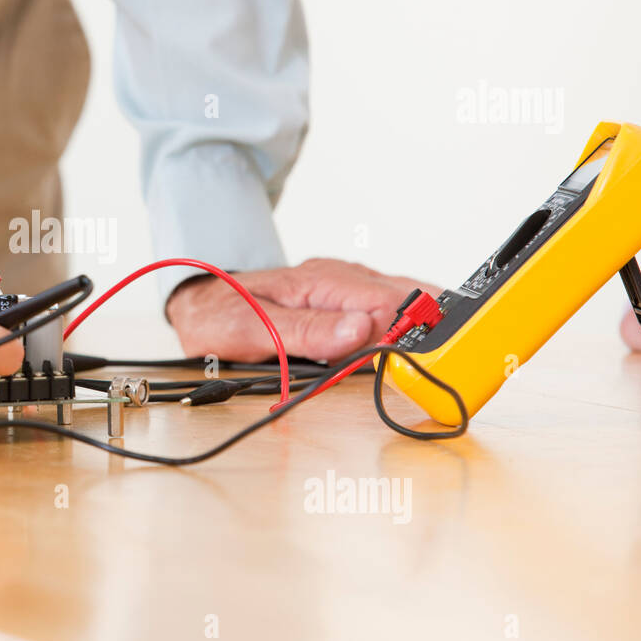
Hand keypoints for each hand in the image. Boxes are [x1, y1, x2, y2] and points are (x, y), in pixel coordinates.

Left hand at [165, 258, 436, 361]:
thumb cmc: (222, 316)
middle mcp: (339, 279)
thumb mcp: (255, 330)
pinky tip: (404, 348)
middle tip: (441, 360)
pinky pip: (383, 311)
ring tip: (430, 357)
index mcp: (322, 282)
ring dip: (413, 329)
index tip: (420, 360)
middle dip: (424, 328)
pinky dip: (397, 330)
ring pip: (398, 304)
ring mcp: (344, 288)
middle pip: (403, 299)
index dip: (406, 332)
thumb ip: (309, 331)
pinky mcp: (342, 302)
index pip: (386, 302)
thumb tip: (361, 328)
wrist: (199, 305)